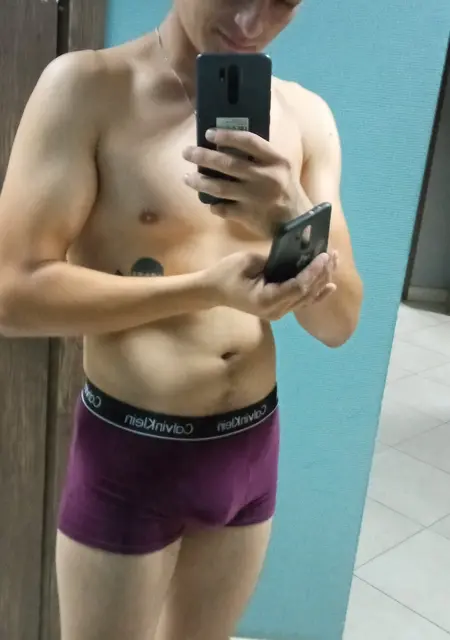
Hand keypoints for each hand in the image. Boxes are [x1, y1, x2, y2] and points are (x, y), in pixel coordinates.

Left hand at [183, 129, 307, 237]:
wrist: (298, 223)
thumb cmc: (286, 192)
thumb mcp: (281, 169)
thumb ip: (261, 158)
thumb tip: (227, 147)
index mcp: (276, 161)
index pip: (249, 141)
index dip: (227, 136)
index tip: (208, 134)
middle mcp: (265, 177)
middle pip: (228, 163)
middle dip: (203, 156)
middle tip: (187, 153)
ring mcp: (255, 198)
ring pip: (220, 187)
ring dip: (200, 182)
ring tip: (187, 178)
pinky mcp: (248, 216)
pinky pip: (223, 209)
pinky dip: (214, 206)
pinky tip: (209, 203)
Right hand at [205, 251, 337, 320]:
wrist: (214, 291)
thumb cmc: (227, 273)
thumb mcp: (248, 261)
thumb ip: (273, 260)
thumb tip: (296, 254)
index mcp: (266, 300)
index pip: (297, 286)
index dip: (313, 271)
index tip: (323, 255)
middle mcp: (276, 310)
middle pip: (306, 293)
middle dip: (322, 273)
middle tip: (333, 254)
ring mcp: (279, 312)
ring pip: (307, 298)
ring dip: (322, 280)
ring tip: (334, 262)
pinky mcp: (280, 309)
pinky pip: (302, 302)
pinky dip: (317, 293)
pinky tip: (330, 286)